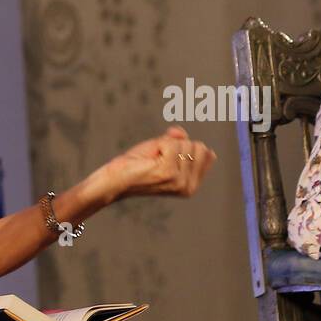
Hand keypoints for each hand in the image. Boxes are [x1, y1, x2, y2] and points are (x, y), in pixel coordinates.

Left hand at [90, 126, 216, 203]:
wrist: (114, 180)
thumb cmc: (135, 166)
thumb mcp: (162, 149)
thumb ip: (177, 139)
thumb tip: (180, 133)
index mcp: (192, 186)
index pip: (206, 153)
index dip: (185, 147)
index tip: (167, 157)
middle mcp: (189, 187)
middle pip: (199, 147)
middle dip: (176, 145)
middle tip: (157, 158)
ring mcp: (180, 182)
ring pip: (185, 144)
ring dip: (165, 145)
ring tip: (151, 160)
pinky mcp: (169, 173)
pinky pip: (172, 143)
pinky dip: (158, 145)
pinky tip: (148, 159)